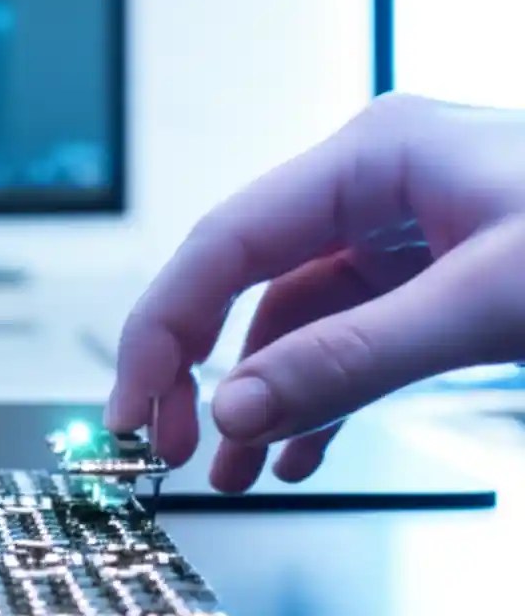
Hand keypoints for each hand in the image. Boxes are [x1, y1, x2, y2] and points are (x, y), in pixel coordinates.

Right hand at [106, 92, 524, 491]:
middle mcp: (373, 185)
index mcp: (371, 155)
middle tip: (166, 441)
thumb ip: (352, 358)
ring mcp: (400, 230)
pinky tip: (298, 448)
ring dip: (255, 392)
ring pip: (288, 316)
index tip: (132, 403)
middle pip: (244, 278)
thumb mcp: (490, 303)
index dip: (162, 324)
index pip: (224, 240)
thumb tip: (235, 410)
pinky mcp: (428, 277)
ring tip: (226, 465)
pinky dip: (315, 394)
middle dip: (200, 365)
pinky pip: (344, 335)